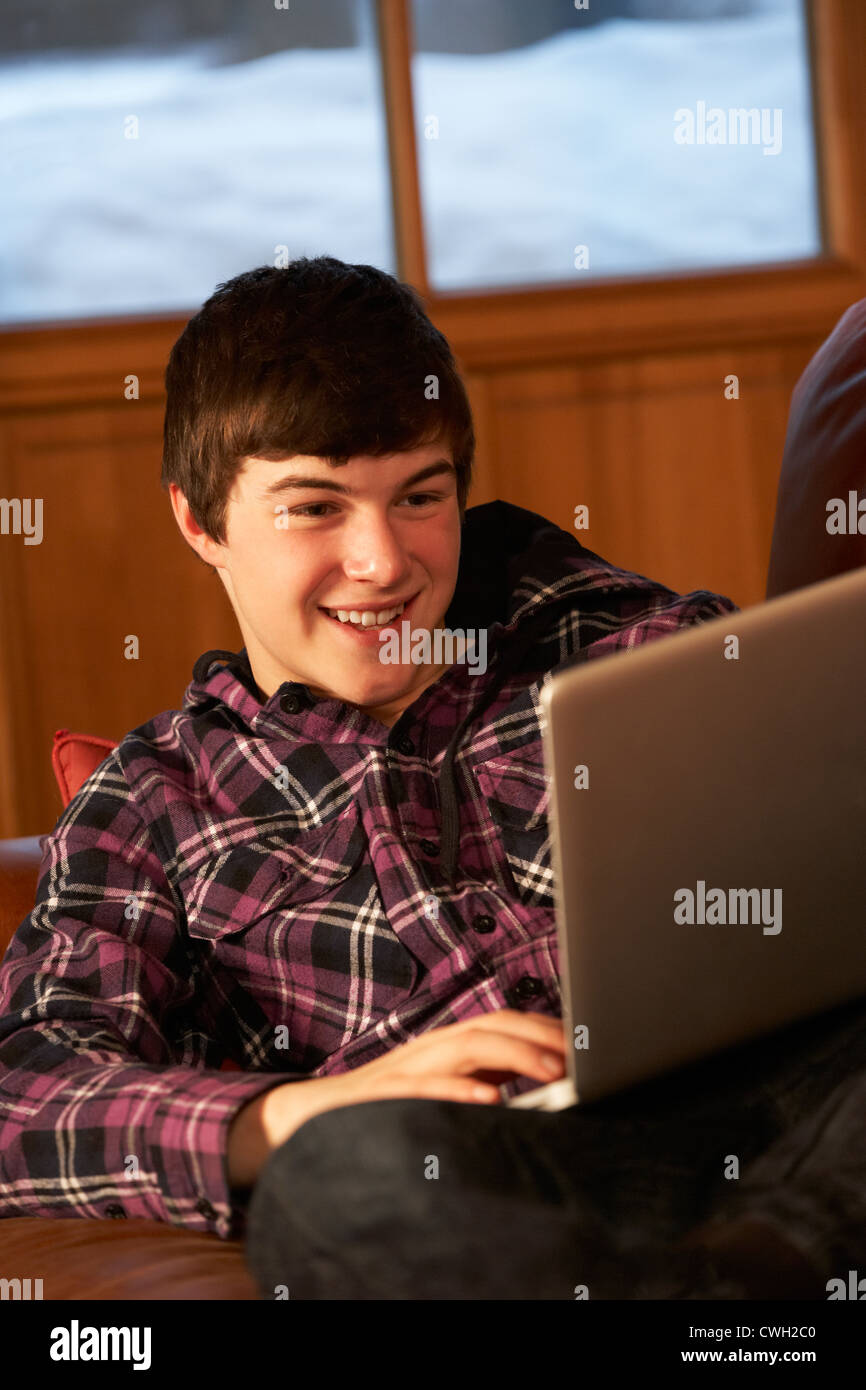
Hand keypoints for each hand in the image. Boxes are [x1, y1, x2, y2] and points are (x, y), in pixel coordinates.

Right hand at [228, 1009, 566, 1188]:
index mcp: (446, 1046)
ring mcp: (406, 1068)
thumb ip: (483, 1083)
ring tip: (552, 1070)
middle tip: (579, 1057)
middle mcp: (430, 1048)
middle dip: (539, 1035)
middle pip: (491, 1025)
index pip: (503, 1024)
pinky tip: (488, 1101)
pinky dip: (457, 1090)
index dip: (545, 1029)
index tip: (585, 1045)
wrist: (310, 1117)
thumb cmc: (383, 1107)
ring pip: (465, 1046)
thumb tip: (541, 1085)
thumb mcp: (442, 1091)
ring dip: (513, 1055)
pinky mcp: (384, 1095)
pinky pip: (424, 1088)